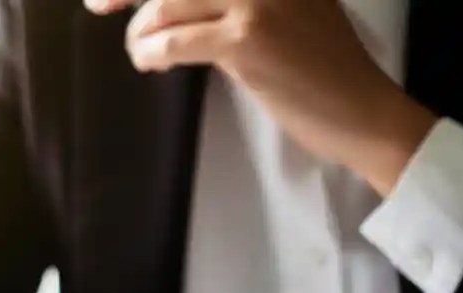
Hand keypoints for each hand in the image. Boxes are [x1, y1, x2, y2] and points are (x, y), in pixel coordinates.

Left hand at [86, 0, 437, 194]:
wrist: (364, 111)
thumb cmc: (325, 71)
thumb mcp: (292, 11)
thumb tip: (176, 3)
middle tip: (98, 6)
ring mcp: (256, 1)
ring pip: (167, 3)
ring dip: (142, 32)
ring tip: (143, 52)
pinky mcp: (246, 39)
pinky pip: (173, 40)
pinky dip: (152, 53)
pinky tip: (152, 64)